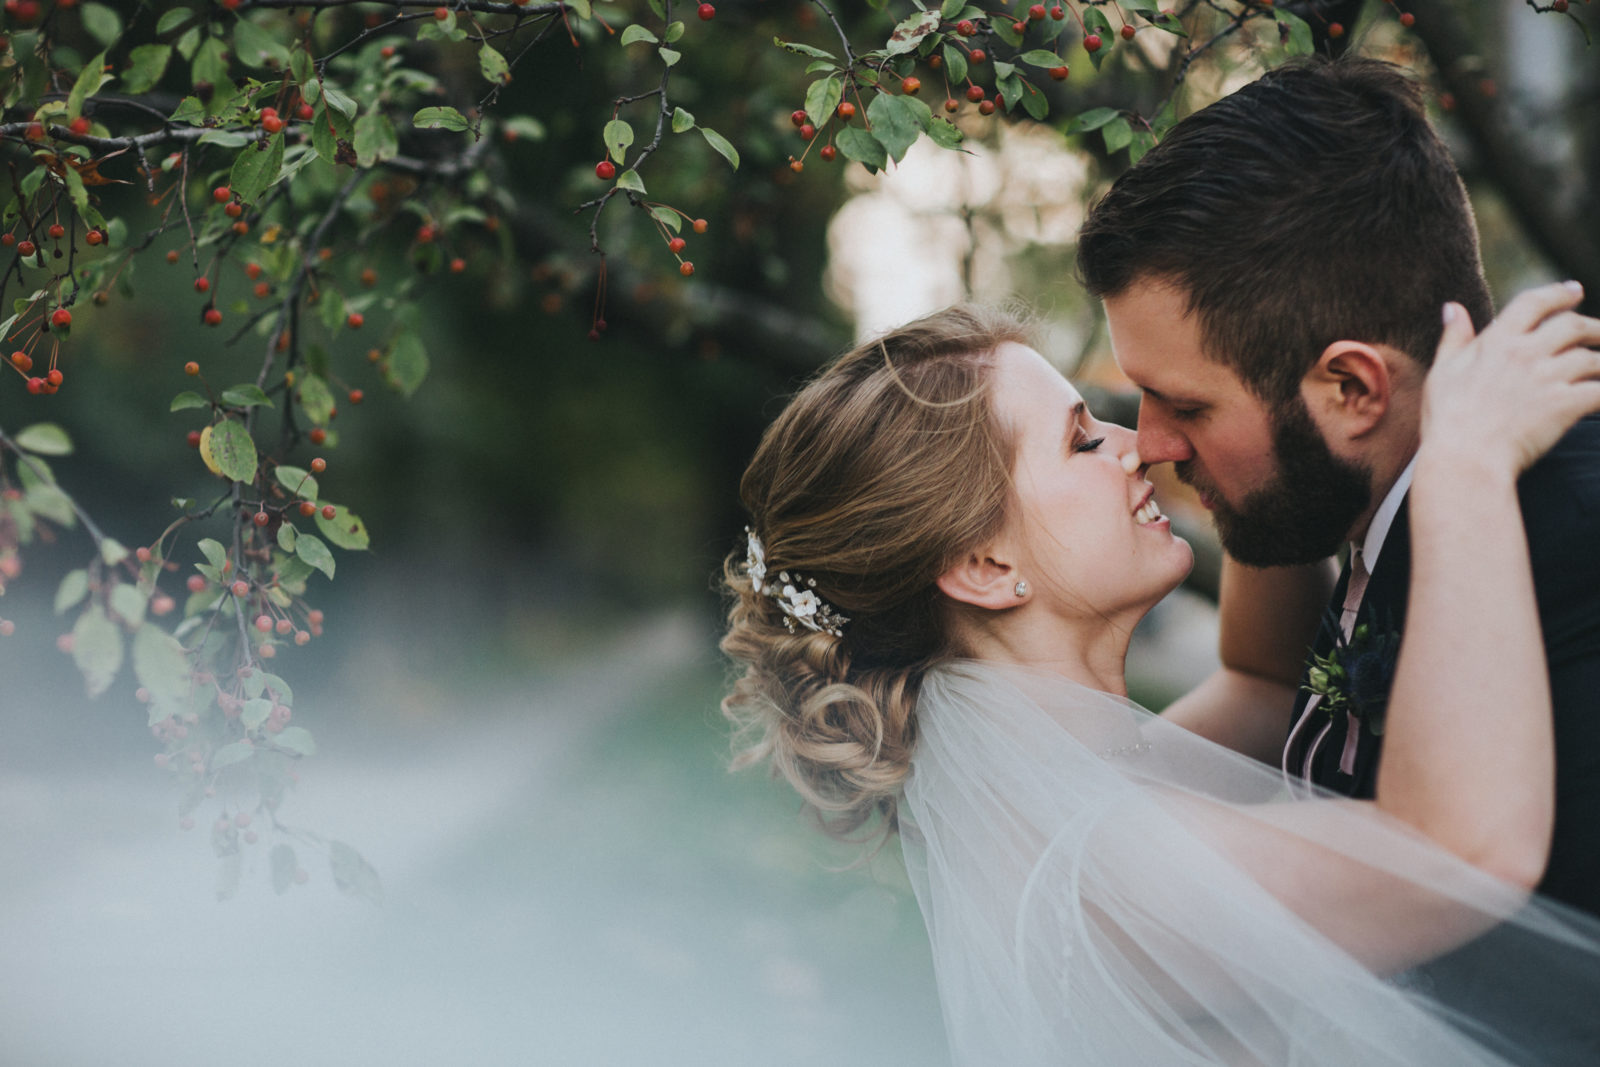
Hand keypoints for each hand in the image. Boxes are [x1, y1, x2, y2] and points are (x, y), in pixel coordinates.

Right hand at [1421, 281, 1599, 480]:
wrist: (1465, 459)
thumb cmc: (1446, 420)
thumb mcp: (1441, 373)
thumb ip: (1453, 338)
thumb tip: (1453, 308)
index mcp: (1496, 342)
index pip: (1533, 303)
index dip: (1557, 293)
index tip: (1573, 291)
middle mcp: (1526, 353)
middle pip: (1572, 325)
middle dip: (1593, 326)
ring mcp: (1548, 378)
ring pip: (1591, 359)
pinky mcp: (1566, 404)